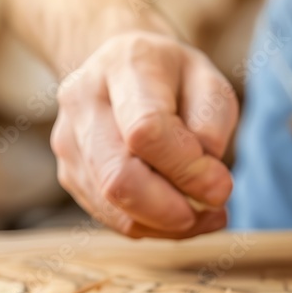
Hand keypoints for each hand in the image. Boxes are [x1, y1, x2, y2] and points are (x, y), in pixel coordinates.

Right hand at [52, 31, 238, 237]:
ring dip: (167, 225)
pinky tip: (181, 215)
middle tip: (215, 211)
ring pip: (113, 206)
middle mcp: (84, 100)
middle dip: (172, 210)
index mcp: (123, 66)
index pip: (146, 130)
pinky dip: (152, 226)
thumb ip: (213, 126)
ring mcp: (69, 140)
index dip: (187, 169)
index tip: (222, 186)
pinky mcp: (70, 173)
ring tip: (205, 215)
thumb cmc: (173, 78)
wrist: (121, 67)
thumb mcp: (209, 83)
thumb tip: (206, 183)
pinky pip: (112, 217)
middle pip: (118, 177)